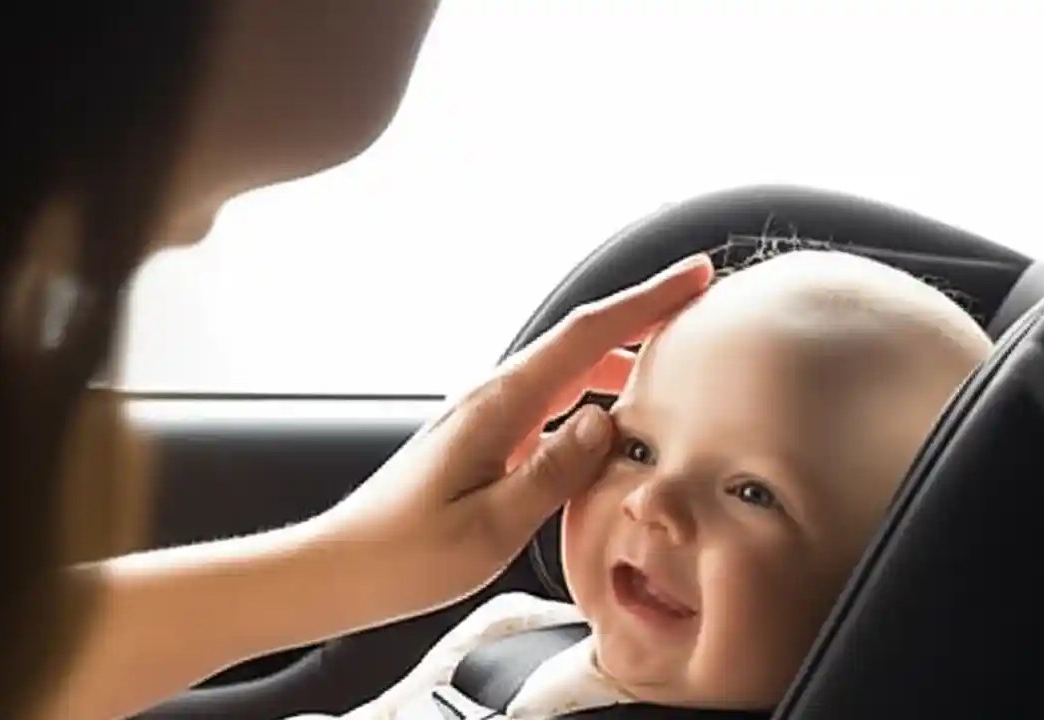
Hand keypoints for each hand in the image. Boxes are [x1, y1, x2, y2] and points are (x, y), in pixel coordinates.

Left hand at [329, 253, 713, 608]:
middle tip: (701, 315)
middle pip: (580, 343)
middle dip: (643, 319)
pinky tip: (612, 418)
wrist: (343, 566)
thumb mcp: (491, 527)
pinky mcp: (484, 439)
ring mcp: (487, 416)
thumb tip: (605, 421)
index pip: (586, 337)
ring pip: (567, 372)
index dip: (646, 302)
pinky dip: (592, 394)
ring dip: (620, 359)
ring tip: (672, 367)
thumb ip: (552, 472)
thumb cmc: (407, 554)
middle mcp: (492, 399)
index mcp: (498, 408)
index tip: (696, 276)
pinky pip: (551, 403)